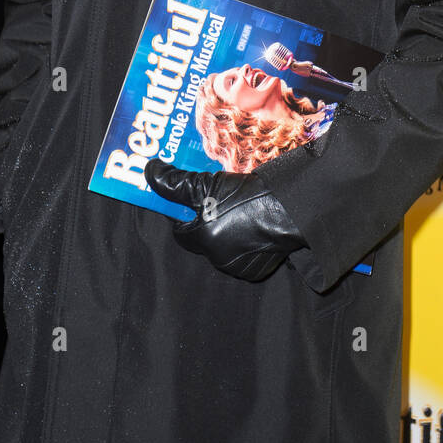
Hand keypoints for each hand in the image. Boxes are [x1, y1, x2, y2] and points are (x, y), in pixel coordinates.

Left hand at [144, 159, 306, 281]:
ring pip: (223, 248)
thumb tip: (150, 172)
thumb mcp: (207, 183)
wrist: (292, 208)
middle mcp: (220, 258)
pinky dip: (245, 242)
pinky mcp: (259, 269)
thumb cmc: (249, 196)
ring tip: (239, 210)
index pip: (181, 230)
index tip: (194, 199)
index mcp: (204, 240)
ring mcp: (241, 266)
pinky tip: (254, 223)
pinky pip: (243, 256)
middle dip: (207, 222)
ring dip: (226, 232)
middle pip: (203, 240)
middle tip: (218, 201)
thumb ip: (175, 182)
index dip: (185, 213)